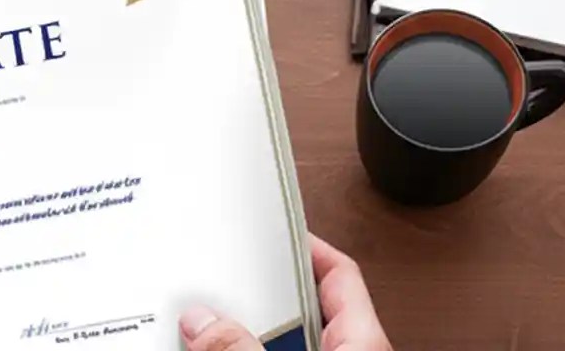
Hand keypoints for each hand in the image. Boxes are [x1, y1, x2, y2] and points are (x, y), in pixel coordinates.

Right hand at [178, 234, 390, 350]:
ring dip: (241, 333)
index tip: (276, 227)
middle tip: (221, 281)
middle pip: (298, 309)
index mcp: (362, 344)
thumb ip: (243, 348)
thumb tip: (202, 322)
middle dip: (257, 296)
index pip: (340, 273)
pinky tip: (206, 350)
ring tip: (204, 324)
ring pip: (272, 341)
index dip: (309, 245)